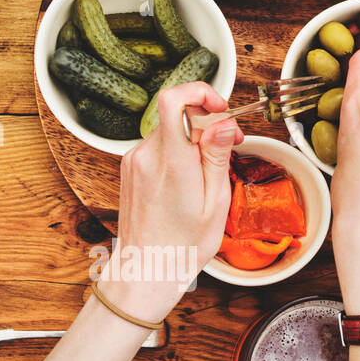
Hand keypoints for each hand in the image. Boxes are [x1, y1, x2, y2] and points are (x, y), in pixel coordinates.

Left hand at [111, 83, 241, 317]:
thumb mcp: (215, 202)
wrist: (146, 269)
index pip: (173, 100)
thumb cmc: (183, 245)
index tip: (220, 107)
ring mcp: (134, 160)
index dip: (199, 91)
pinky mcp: (129, 167)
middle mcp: (146, 156)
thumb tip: (221, 123)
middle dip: (207, 122)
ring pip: (169, 130)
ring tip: (209, 169)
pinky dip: (176, 151)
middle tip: (230, 144)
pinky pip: (157, 146)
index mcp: (171, 163)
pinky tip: (188, 178)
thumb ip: (216, 157)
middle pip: (177, 114)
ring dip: (192, 139)